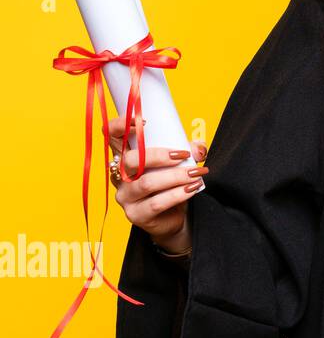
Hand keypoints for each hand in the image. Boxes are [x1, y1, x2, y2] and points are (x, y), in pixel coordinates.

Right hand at [107, 113, 207, 253]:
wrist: (173, 216)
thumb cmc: (171, 183)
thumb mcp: (179, 162)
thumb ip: (189, 151)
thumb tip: (198, 149)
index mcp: (125, 157)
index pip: (111, 137)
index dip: (120, 126)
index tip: (142, 121)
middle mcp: (119, 176)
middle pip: (130, 160)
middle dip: (159, 155)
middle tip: (184, 155)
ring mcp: (125, 197)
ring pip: (146, 183)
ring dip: (176, 176)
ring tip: (196, 173)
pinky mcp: (136, 215)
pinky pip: (156, 203)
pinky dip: (178, 194)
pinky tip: (193, 188)